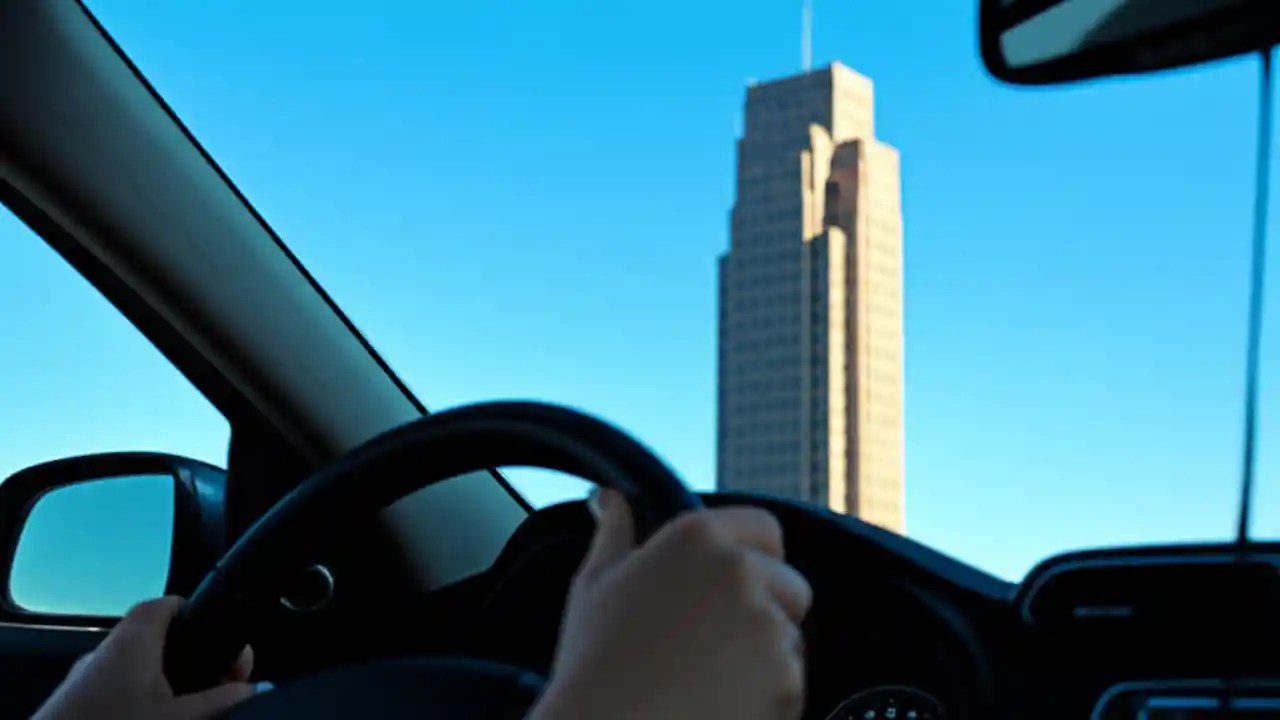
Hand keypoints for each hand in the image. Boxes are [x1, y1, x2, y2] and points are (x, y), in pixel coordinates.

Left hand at [33, 596, 259, 719]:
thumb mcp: (180, 719)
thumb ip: (221, 701)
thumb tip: (256, 688)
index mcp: (133, 640)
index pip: (167, 603)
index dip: (198, 613)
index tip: (222, 639)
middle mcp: (105, 651)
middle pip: (157, 637)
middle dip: (191, 657)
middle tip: (216, 684)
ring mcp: (85, 678)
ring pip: (136, 666)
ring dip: (167, 681)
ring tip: (189, 709)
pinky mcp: (74, 703)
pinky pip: (117, 688)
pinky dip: (141, 697)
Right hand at [530, 489, 811, 719]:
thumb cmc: (593, 660)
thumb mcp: (595, 584)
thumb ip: (614, 532)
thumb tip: (608, 497)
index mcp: (698, 537)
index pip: (765, 529)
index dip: (755, 558)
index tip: (730, 588)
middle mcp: (741, 570)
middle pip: (791, 586)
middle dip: (768, 611)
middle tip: (715, 644)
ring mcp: (768, 625)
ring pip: (791, 639)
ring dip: (766, 657)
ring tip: (709, 679)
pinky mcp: (786, 679)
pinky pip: (792, 683)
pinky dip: (768, 697)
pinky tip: (719, 704)